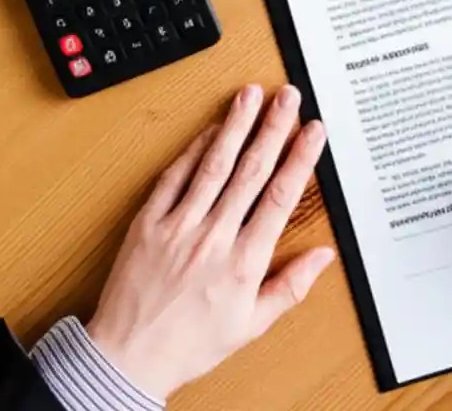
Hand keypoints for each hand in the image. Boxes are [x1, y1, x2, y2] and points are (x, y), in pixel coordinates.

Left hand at [85, 83, 333, 399]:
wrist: (129, 356)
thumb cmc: (190, 345)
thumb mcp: (252, 324)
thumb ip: (291, 286)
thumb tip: (322, 257)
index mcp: (244, 262)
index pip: (280, 197)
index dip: (300, 157)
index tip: (313, 130)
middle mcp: (213, 237)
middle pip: (251, 170)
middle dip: (273, 127)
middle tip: (288, 96)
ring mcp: (178, 227)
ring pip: (214, 165)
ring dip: (235, 126)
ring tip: (250, 96)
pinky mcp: (148, 224)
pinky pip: (173, 179)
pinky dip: (192, 151)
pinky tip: (209, 130)